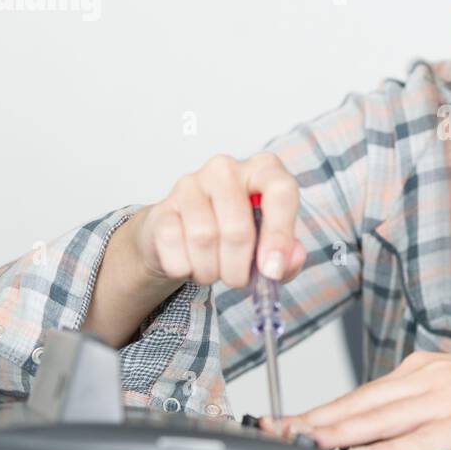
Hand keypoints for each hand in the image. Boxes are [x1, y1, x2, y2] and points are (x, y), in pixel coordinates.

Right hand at [133, 152, 306, 287]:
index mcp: (263, 170)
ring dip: (211, 270)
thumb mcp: (269, 247)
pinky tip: (189, 264)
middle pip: (238, 227)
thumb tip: (285, 261)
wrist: (184, 238)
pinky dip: (185, 268)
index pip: (280, 190)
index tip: (272, 268)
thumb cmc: (236, 237)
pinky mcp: (162, 207)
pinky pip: (173, 246)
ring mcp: (190, 184)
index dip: (280, 234)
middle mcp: (226, 169)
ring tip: (213, 271)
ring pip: (204, 238)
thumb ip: (288, 257)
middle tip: (238, 280)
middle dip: (239, 268)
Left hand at [260, 345, 450, 449]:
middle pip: (361, 404)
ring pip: (383, 419)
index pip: (360, 394)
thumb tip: (383, 423)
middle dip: (314, 421)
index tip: (283, 424)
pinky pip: (423, 439)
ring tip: (305, 447)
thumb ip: (422, 402)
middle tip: (275, 434)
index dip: (319, 410)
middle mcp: (430, 378)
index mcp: (424, 370)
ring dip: (340, 435)